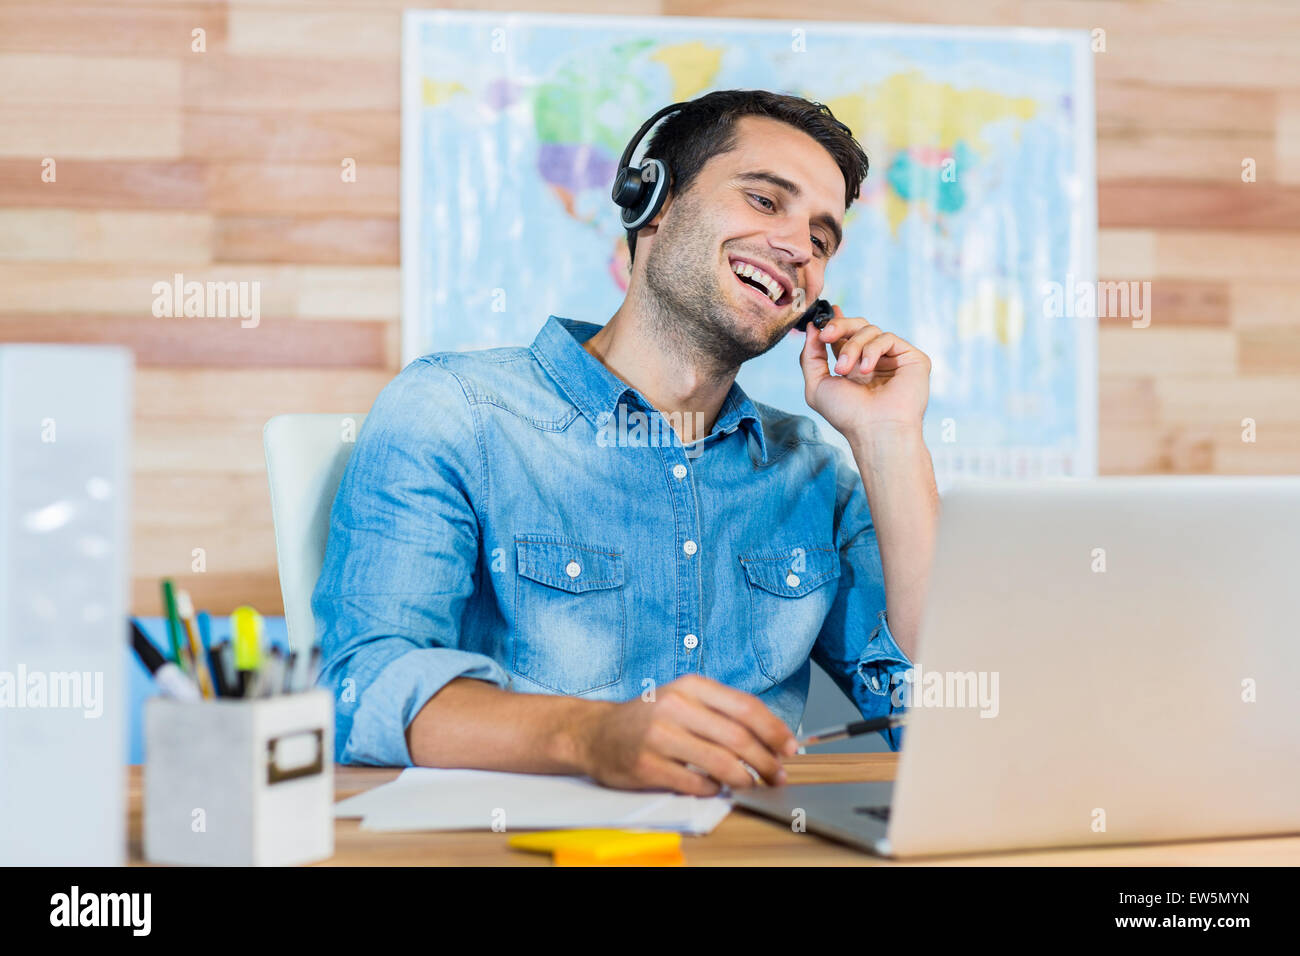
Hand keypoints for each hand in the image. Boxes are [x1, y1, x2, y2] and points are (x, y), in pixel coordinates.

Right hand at [573, 675, 797, 795]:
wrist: (596, 733)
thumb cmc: (649, 718)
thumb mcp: (683, 699)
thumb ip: (722, 712)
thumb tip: (771, 737)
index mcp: (690, 686)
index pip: (745, 707)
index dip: (774, 730)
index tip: (790, 747)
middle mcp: (675, 706)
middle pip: (737, 737)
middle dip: (766, 760)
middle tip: (778, 775)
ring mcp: (659, 737)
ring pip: (720, 762)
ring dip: (745, 778)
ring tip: (753, 783)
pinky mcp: (648, 766)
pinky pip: (695, 783)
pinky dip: (714, 789)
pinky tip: (716, 787)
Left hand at [798, 305, 930, 441]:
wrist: (874, 429)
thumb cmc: (847, 414)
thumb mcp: (816, 385)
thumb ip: (811, 356)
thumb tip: (811, 328)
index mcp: (854, 367)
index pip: (846, 336)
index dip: (836, 321)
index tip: (826, 312)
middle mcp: (874, 361)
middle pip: (857, 326)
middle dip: (838, 326)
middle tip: (826, 335)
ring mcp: (893, 359)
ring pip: (870, 330)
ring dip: (852, 347)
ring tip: (844, 370)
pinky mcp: (911, 358)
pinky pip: (888, 338)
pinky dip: (872, 350)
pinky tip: (866, 370)